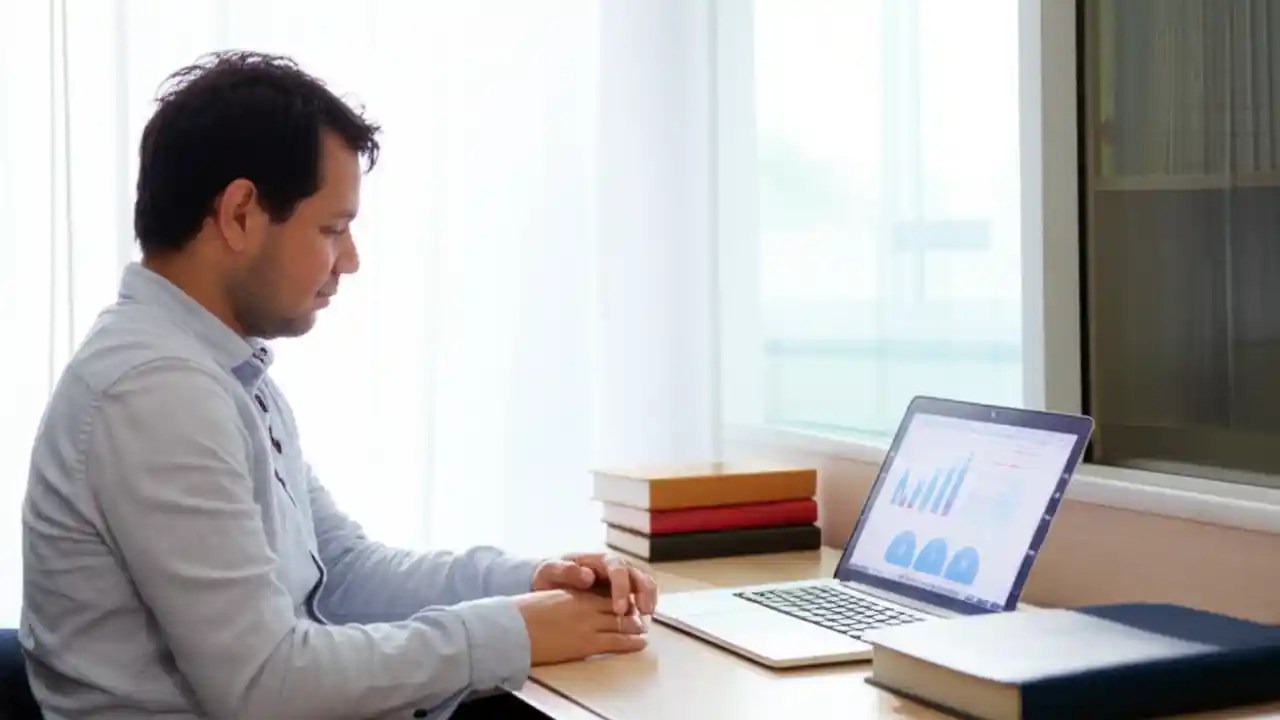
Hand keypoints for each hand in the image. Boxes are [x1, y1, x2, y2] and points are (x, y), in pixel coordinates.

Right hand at [514, 589, 647, 664]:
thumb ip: (566, 597)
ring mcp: (589, 623)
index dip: (619, 598)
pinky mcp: (587, 642)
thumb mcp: (549, 598)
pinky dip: (632, 642)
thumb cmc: (524, 614)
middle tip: (643, 617)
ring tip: (644, 630)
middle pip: (619, 606)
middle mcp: (586, 604)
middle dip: (633, 611)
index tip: (627, 603)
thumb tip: (575, 600)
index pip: (605, 593)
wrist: (513, 628)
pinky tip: (641, 642)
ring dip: (636, 627)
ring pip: (622, 622)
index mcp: (575, 592)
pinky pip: (617, 641)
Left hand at [531, 552, 658, 615]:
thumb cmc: (550, 576)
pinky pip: (643, 594)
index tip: (620, 610)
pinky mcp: (626, 590)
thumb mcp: (550, 571)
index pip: (618, 569)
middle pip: (639, 573)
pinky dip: (647, 605)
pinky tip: (643, 622)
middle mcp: (616, 566)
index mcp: (599, 560)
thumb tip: (588, 576)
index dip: (622, 588)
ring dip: (650, 599)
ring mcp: (623, 578)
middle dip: (644, 593)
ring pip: (646, 582)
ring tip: (646, 620)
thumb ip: (565, 571)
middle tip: (643, 615)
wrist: (549, 582)